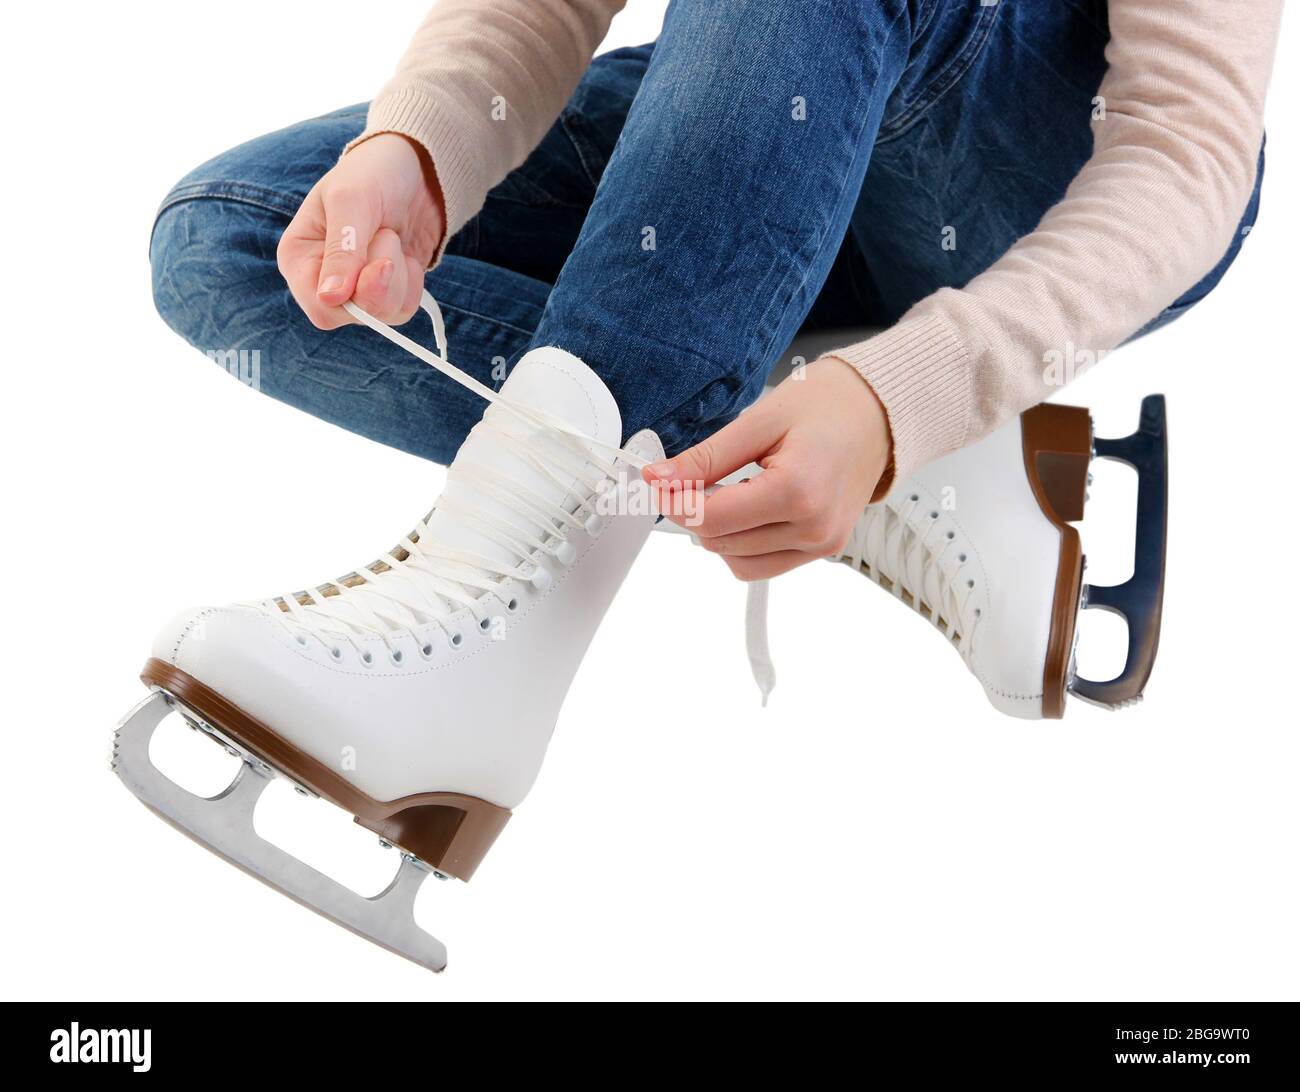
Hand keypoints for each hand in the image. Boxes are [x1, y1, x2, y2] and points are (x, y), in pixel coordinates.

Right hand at [277, 133, 444, 328]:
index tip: (380, 264)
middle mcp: (322, 281)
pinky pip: (404, 309)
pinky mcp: (386, 293)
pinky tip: (405, 255)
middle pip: (355, 314)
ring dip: (400, 276)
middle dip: (382, 279)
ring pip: (384, 315)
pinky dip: (413, 282)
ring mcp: (355, 290)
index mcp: (299, 258)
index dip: (354, 295)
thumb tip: (330, 297)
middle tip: (387, 236)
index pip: (320, 307)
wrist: (413, 170)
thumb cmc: (372, 174)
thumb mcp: (352, 200)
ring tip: (390, 238)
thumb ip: (342, 249)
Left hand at [645, 358, 891, 579]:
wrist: (879, 412)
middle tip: (692, 477)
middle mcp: (814, 526)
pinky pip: (763, 565)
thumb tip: (660, 478)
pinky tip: (751, 507)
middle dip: (696, 512)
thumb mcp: (759, 420)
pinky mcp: (824, 550)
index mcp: (799, 490)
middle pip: (720, 543)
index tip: (660, 480)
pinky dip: (743, 543)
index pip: (712, 519)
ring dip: (720, 531)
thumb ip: (706, 457)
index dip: (675, 501)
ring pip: (737, 562)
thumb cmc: (828, 406)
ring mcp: (822, 544)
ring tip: (731, 489)